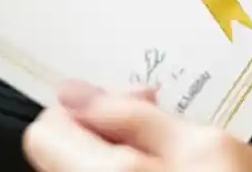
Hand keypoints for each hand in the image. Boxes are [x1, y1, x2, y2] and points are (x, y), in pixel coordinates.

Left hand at [23, 81, 251, 171]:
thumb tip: (75, 91)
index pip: (44, 130)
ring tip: (176, 160)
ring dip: (121, 158)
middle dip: (106, 131)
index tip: (128, 105)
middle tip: (160, 128)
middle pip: (61, 155)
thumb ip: (132, 115)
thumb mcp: (207, 145)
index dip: (85, 106)